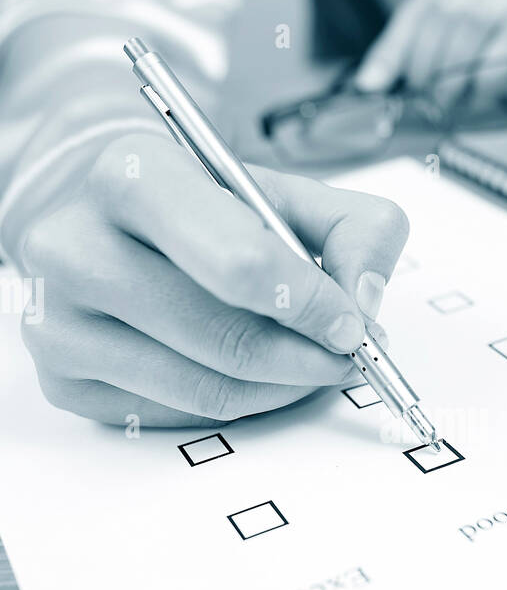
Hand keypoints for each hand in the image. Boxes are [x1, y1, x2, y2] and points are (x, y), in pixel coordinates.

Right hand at [17, 132, 407, 425]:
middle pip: (222, 334)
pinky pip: (175, 414)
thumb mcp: (287, 194)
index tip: (350, 323)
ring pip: (203, 386)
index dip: (309, 302)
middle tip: (342, 356)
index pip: (238, 261)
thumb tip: (364, 298)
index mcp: (133, 175)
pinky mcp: (61, 375)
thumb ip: (354, 229)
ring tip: (307, 365)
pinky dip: (234, 405)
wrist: (115, 230)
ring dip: (279, 388)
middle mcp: (76, 243)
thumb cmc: (204, 215)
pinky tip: (250, 376)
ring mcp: (59, 315)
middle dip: (303, 354)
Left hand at [355, 0, 506, 111]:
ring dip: (454, 69)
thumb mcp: (496, 26)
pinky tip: (480, 95)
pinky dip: (489, 71)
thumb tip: (384, 79)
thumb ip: (448, 41)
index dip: (395, 42)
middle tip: (420, 100)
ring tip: (447, 102)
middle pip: (449, 7)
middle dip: (424, 60)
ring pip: (478, 18)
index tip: (373, 84)